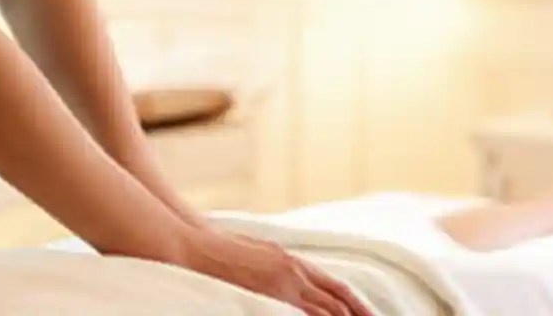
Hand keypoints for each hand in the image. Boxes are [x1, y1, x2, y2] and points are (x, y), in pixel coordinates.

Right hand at [180, 229, 374, 315]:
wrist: (196, 243)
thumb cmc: (220, 250)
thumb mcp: (259, 254)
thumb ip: (279, 268)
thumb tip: (292, 279)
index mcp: (294, 263)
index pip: (337, 288)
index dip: (356, 306)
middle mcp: (294, 271)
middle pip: (338, 301)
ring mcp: (282, 283)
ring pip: (325, 311)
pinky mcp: (268, 293)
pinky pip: (302, 314)